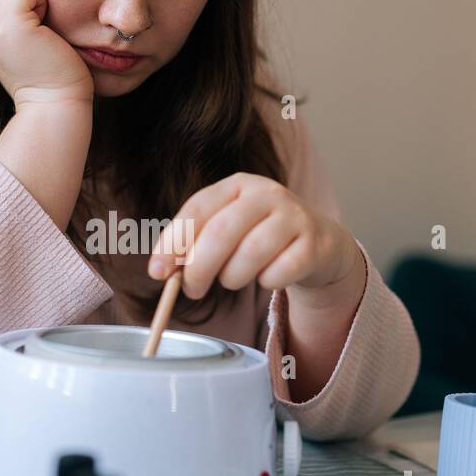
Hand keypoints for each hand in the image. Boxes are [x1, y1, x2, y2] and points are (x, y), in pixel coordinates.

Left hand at [148, 172, 362, 299]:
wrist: (317, 244)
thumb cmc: (259, 238)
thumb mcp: (227, 231)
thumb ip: (195, 245)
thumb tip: (163, 271)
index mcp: (237, 184)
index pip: (197, 210)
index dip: (173, 242)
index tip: (158, 272)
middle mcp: (267, 193)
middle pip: (221, 232)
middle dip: (199, 268)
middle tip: (192, 290)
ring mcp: (294, 216)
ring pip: (250, 254)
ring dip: (233, 277)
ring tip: (233, 279)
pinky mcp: (314, 244)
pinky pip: (279, 273)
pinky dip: (266, 283)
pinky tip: (268, 277)